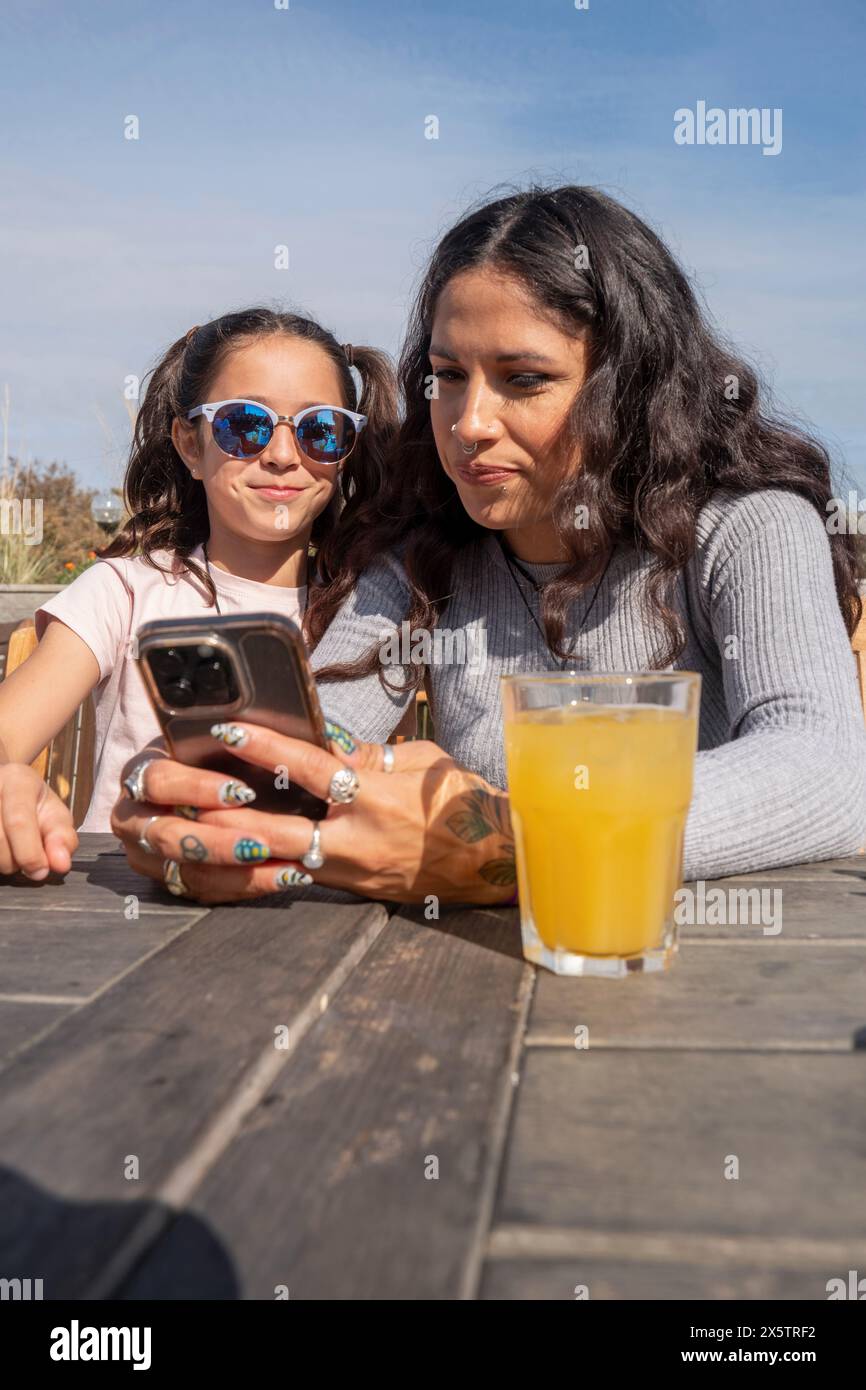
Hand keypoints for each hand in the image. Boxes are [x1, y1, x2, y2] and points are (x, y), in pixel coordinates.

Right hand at [0, 763, 77, 877]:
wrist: (4, 790)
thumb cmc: (33, 805)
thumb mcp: (55, 816)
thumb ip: (63, 840)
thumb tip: (61, 864)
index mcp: (18, 780)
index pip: (18, 821)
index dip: (30, 853)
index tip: (40, 871)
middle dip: (15, 861)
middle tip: (25, 857)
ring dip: (0, 862)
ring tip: (10, 850)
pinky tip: (1, 851)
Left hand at [111, 724, 515, 906]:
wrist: (497, 862)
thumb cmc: (463, 803)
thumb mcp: (421, 764)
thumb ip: (372, 755)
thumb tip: (331, 746)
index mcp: (374, 797)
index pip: (308, 768)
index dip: (265, 747)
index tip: (229, 730)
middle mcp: (356, 838)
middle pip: (274, 828)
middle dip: (227, 815)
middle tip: (187, 799)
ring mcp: (352, 871)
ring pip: (280, 860)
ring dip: (239, 847)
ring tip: (197, 832)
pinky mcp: (353, 890)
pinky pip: (303, 874)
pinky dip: (272, 862)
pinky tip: (241, 855)